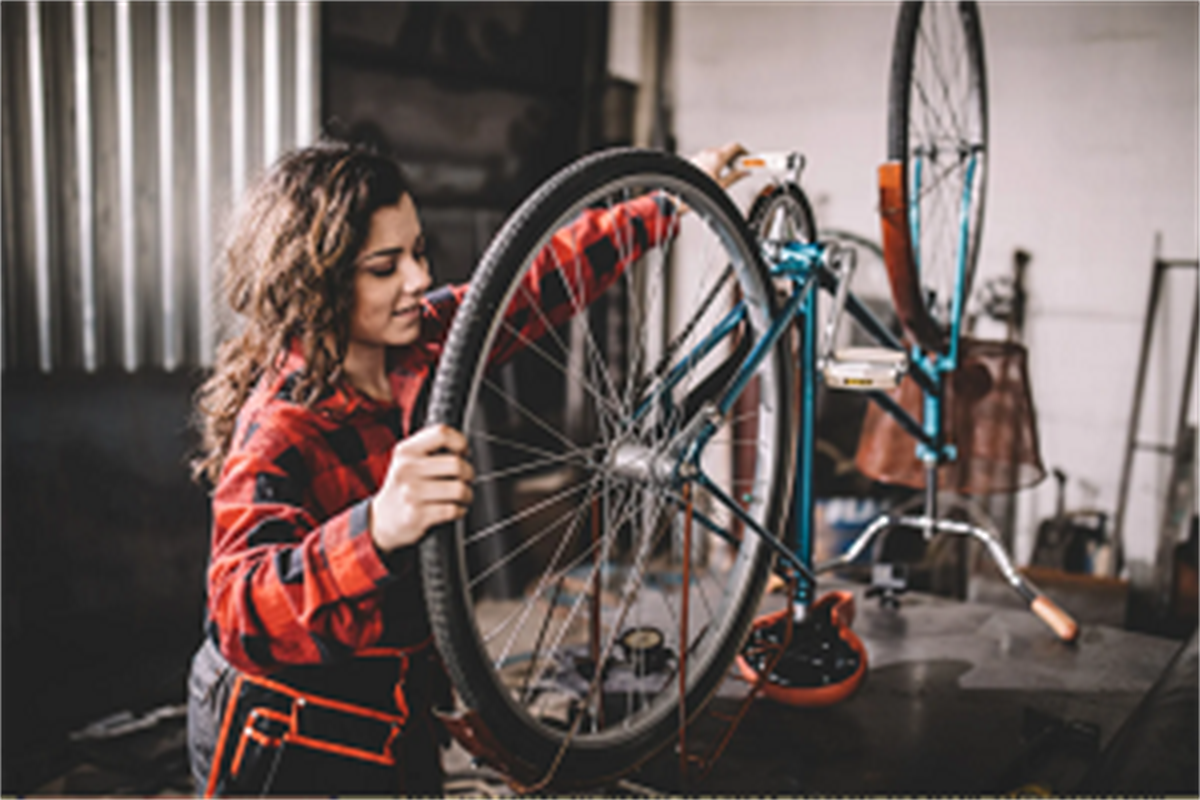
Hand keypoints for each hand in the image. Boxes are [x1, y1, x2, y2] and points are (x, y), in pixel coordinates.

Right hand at [370, 424, 473, 552]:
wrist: (382, 519)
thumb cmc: (402, 487)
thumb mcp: (407, 460)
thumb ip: (430, 448)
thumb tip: (463, 448)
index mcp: (406, 451)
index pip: (442, 434)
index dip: (460, 442)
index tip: (463, 452)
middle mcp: (407, 469)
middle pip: (457, 464)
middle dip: (469, 473)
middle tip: (465, 479)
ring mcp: (411, 493)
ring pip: (459, 489)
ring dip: (467, 494)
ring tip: (462, 496)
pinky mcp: (417, 515)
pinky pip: (453, 510)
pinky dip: (460, 510)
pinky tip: (454, 509)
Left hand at [689, 142, 748, 190]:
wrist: (680, 194)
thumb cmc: (697, 191)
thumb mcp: (722, 185)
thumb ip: (736, 176)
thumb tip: (744, 172)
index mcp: (717, 157)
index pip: (736, 146)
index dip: (745, 152)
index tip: (749, 159)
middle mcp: (708, 153)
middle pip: (727, 149)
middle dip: (736, 158)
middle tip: (740, 168)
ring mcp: (701, 155)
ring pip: (718, 152)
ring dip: (726, 160)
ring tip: (728, 172)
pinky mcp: (696, 159)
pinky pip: (710, 157)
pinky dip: (717, 162)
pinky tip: (717, 173)